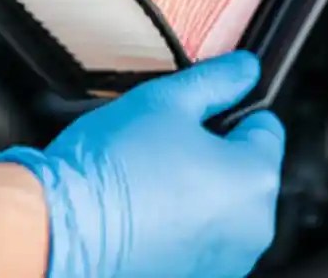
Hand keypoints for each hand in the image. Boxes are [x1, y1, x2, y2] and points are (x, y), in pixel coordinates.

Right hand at [0, 52, 285, 277]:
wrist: (62, 228)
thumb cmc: (110, 168)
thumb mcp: (166, 100)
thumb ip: (217, 80)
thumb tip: (245, 69)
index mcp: (255, 179)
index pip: (266, 128)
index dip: (230, 113)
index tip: (198, 116)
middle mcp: (253, 229)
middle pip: (245, 172)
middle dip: (213, 155)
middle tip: (165, 146)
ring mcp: (226, 262)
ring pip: (222, 209)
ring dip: (197, 193)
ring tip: (149, 180)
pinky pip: (200, 242)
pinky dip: (180, 227)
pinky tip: (145, 213)